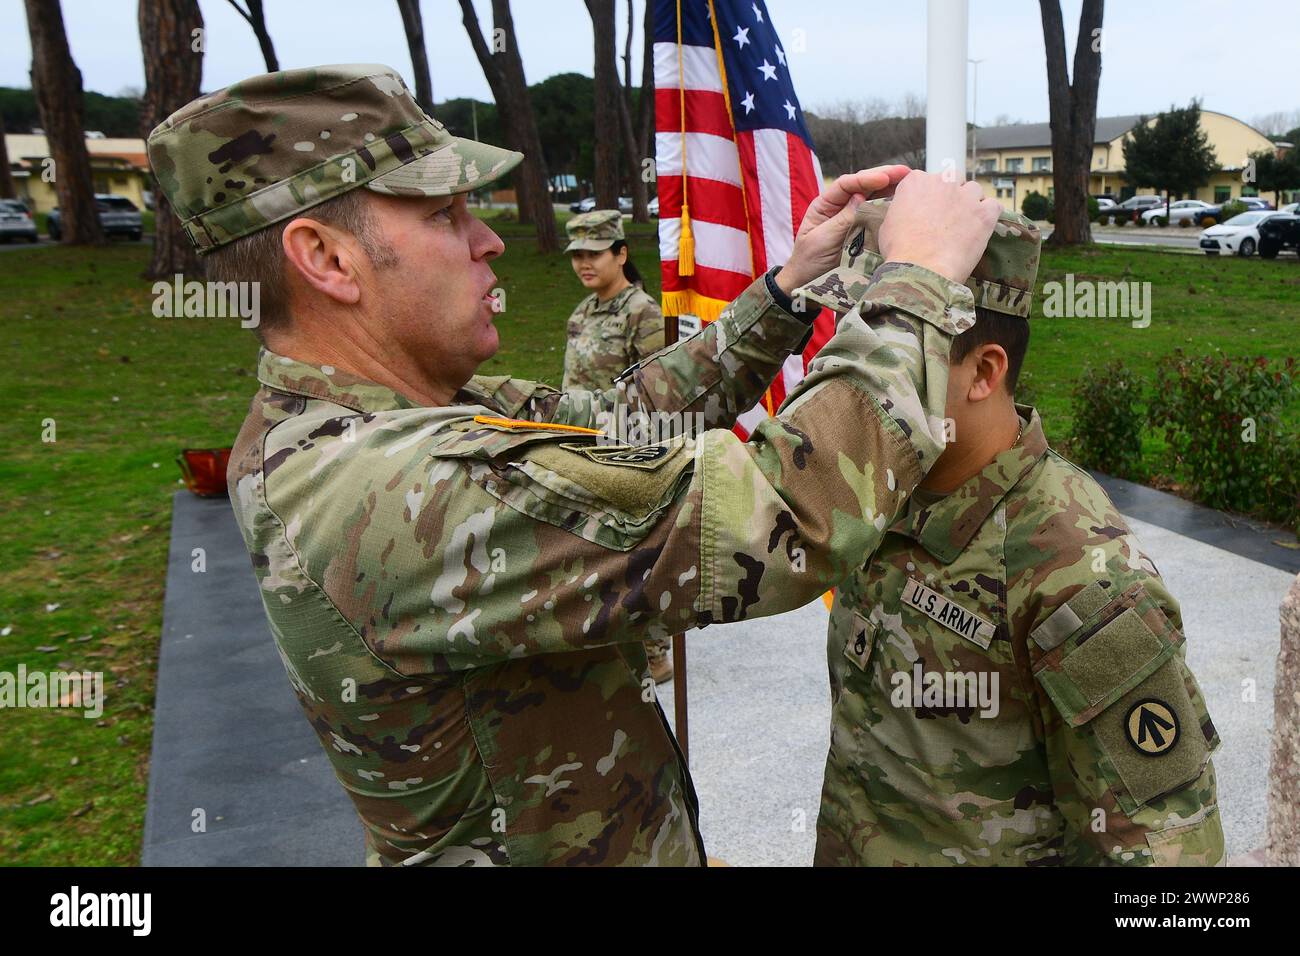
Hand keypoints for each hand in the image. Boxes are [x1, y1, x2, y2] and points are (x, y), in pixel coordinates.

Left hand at [774, 164, 910, 294]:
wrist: (808, 282)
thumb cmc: (809, 261)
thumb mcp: (823, 239)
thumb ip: (842, 219)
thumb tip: (861, 197)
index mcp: (825, 204)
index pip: (846, 184)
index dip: (866, 179)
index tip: (884, 178)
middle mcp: (841, 206)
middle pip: (864, 185)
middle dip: (884, 177)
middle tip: (906, 172)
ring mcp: (853, 217)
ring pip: (873, 197)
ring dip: (891, 188)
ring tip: (910, 181)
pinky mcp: (863, 229)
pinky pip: (877, 214)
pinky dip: (890, 206)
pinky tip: (904, 201)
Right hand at [877, 172, 1000, 282]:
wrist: (921, 269)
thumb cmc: (901, 251)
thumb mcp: (888, 224)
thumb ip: (901, 209)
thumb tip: (907, 212)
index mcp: (916, 182)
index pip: (925, 179)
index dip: (927, 196)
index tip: (926, 210)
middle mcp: (942, 182)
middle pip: (952, 179)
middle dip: (950, 194)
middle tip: (945, 217)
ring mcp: (966, 196)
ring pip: (974, 189)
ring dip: (970, 202)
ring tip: (964, 224)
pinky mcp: (984, 213)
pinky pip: (994, 205)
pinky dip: (989, 214)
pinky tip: (981, 227)